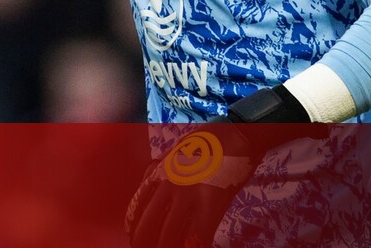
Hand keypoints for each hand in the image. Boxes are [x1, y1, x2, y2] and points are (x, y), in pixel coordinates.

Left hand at [124, 125, 262, 247]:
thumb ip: (162, 166)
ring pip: (169, 234)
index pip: (137, 204)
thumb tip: (149, 179)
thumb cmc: (210, 139)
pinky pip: (198, 236)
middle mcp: (169, 185)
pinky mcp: (211, 205)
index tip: (133, 235)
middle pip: (149, 224)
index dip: (133, 225)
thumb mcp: (176, 148)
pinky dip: (194, 247)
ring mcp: (189, 196)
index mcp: (160, 171)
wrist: (238, 133)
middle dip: (144, 242)